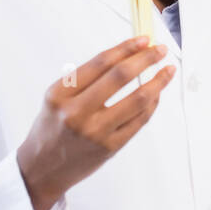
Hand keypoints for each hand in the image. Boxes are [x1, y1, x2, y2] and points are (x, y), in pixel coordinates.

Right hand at [17, 36, 175, 209]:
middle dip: (145, 59)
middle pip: (120, 77)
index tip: (143, 40)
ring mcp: (95, 132)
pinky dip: (152, 104)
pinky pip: (139, 121)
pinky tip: (157, 94)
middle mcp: (76, 112)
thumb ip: (85, 80)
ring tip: (168, 71)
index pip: (100, 63)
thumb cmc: (51, 129)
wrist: (42, 169)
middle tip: (160, 50)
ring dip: (157, 82)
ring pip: (137, 100)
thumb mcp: (56, 99)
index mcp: (60, 94)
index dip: (126, 48)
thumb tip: (127, 57)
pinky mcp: (110, 147)